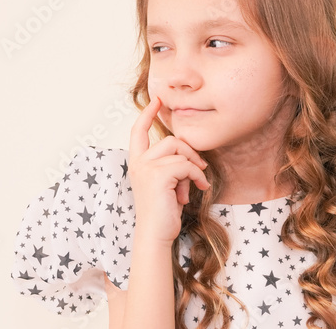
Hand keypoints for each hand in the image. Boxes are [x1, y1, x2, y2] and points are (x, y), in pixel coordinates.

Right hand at [128, 97, 209, 243]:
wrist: (155, 234)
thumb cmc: (162, 212)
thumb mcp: (166, 184)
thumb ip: (170, 166)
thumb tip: (191, 157)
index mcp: (137, 163)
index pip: (138, 131)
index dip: (147, 114)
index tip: (157, 100)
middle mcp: (138, 163)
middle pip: (171, 140)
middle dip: (190, 154)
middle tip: (198, 171)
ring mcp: (146, 168)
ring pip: (179, 151)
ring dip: (193, 167)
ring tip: (193, 186)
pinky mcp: (158, 175)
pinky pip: (186, 165)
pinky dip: (197, 176)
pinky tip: (198, 189)